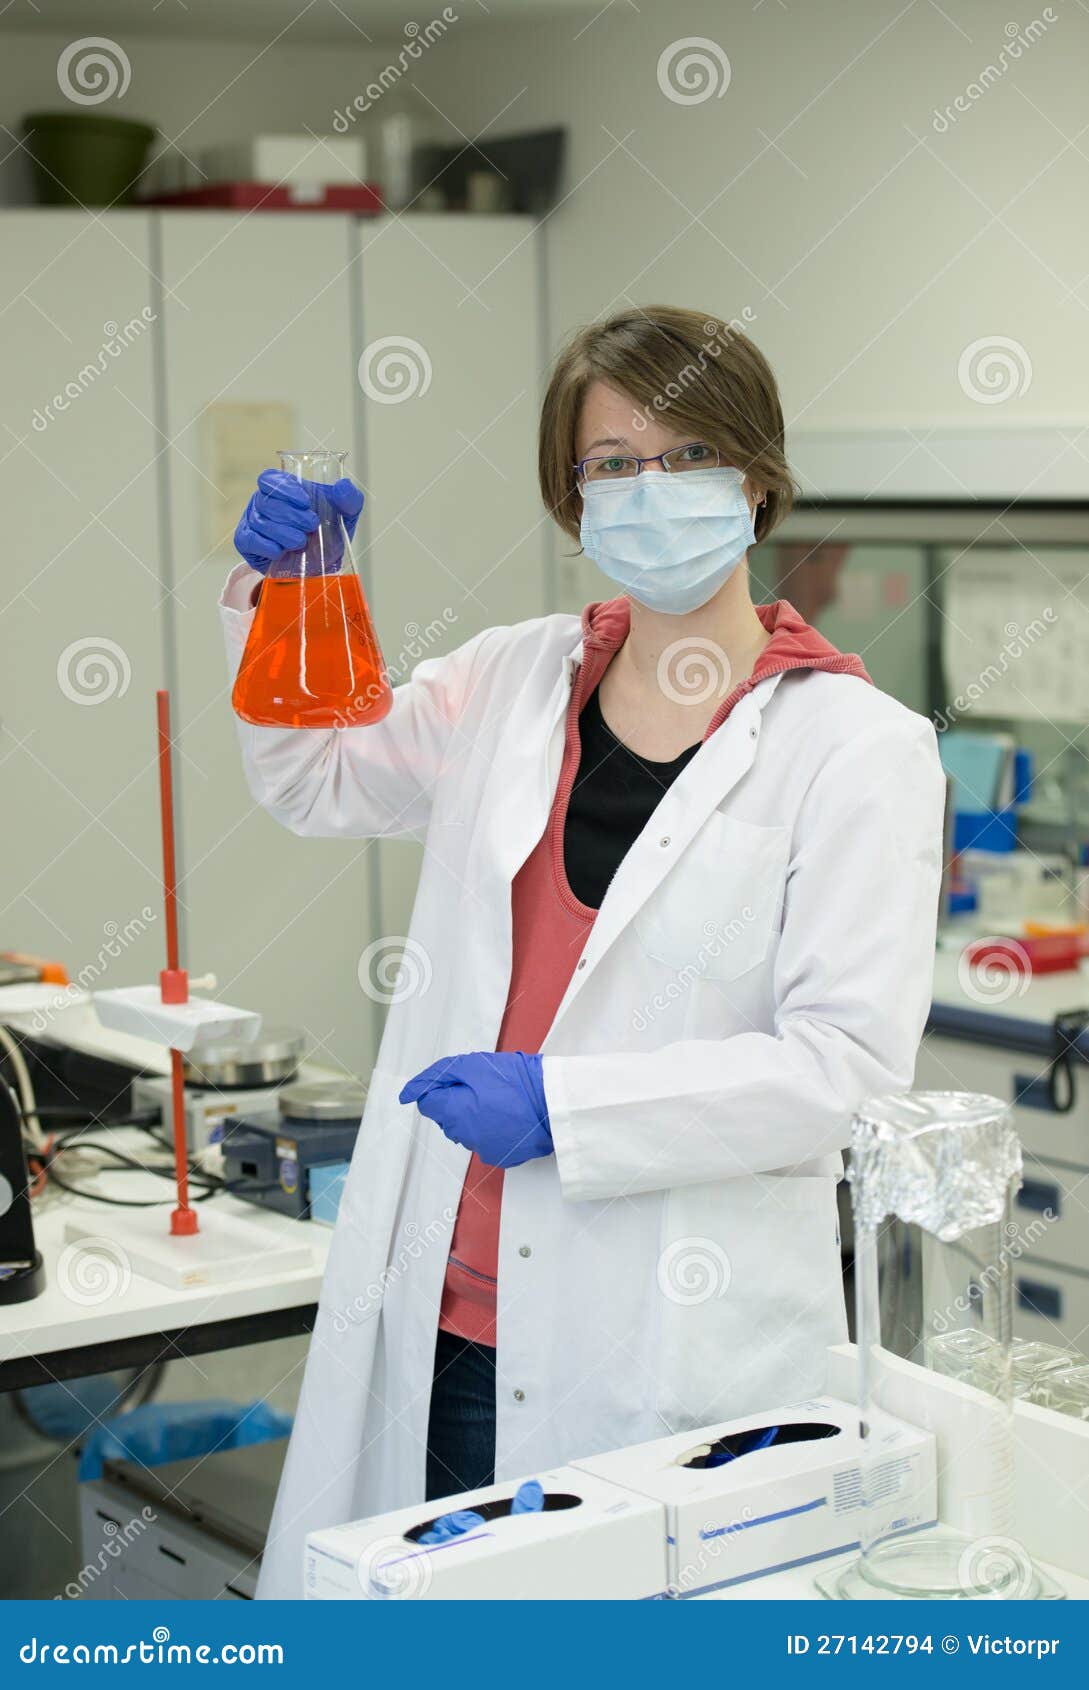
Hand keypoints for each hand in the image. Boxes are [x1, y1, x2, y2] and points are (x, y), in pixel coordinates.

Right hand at [233, 469, 363, 572]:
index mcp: (283, 489)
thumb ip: (349, 499)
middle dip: (290, 515)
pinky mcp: (246, 543)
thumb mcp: (345, 517)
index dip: (285, 488)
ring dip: (282, 533)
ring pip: (259, 521)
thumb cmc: (328, 536)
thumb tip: (342, 485)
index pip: (270, 478)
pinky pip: (248, 540)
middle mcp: (264, 502)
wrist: (319, 569)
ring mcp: (252, 522)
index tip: (306, 502)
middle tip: (311, 526)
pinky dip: (266, 546)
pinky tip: (281, 552)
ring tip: (301, 542)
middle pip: (266, 501)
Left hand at [399, 1052, 551, 1169]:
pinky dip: (493, 1128)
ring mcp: (484, 1150)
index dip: (442, 1086)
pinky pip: (487, 1140)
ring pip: (467, 1129)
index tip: (463, 1079)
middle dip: (458, 1101)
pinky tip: (511, 1115)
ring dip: (475, 1115)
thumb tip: (408, 1093)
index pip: (427, 1103)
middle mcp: (464, 1138)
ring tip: (501, 1099)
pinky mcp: (503, 1157)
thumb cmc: (515, 1079)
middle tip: (486, 1085)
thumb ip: (437, 1076)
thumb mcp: (473, 1065)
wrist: (555, 1102)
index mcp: (454, 1114)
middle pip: (447, 1117)